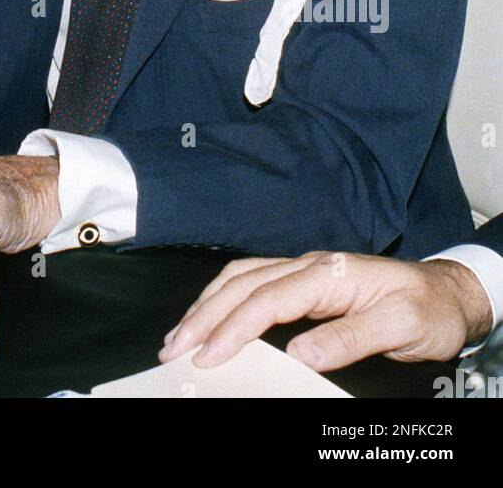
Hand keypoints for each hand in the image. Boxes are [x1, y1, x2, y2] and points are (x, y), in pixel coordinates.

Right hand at [160, 250, 493, 370]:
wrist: (447, 291)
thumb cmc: (427, 309)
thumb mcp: (400, 327)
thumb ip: (349, 337)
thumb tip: (299, 354)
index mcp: (329, 273)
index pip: (268, 299)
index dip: (233, 327)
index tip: (207, 356)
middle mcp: (309, 265)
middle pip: (243, 283)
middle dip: (204, 315)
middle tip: (174, 348)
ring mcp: (304, 269)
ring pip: (241, 277)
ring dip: (207, 304)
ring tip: (181, 334)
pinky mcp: (304, 280)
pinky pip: (252, 281)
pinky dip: (224, 298)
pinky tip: (211, 316)